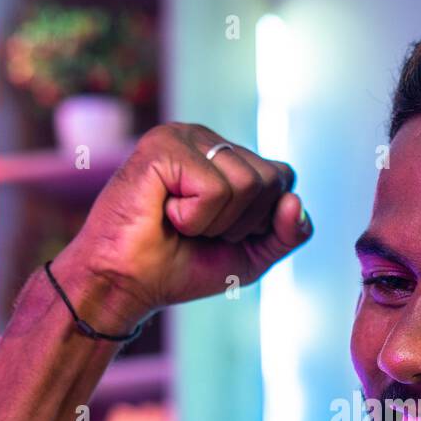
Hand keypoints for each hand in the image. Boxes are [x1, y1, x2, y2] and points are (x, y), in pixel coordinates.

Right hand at [56, 122, 312, 331]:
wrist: (125, 284)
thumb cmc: (181, 267)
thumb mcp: (252, 256)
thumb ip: (287, 233)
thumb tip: (295, 200)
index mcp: (227, 156)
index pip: (283, 177)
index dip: (263, 220)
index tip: (221, 233)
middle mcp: (208, 138)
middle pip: (271, 179)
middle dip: (242, 222)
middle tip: (197, 230)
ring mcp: (184, 135)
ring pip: (248, 183)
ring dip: (217, 222)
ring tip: (179, 222)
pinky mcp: (162, 145)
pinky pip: (215, 189)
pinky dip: (195, 218)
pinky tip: (165, 213)